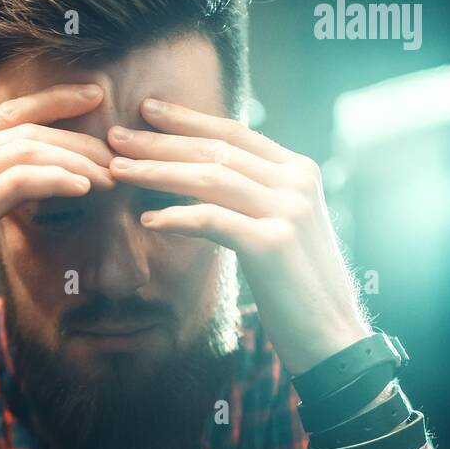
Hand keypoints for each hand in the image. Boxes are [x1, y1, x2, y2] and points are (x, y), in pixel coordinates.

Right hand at [0, 83, 114, 366]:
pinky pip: (18, 183)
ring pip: (25, 151)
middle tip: (118, 155)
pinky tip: (84, 188)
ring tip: (111, 177)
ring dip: (76, 161)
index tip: (95, 96)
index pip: (5, 115)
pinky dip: (56, 180)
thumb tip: (22, 194)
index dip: (53, 101)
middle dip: (78, 139)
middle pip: (23, 131)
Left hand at [108, 101, 370, 375]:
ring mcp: (287, 210)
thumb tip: (208, 185)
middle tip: (115, 135)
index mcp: (300, 172)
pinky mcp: (272, 244)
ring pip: (209, 178)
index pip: (235, 133)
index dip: (188, 119)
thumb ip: (255, 201)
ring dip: (157, 172)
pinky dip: (177, 217)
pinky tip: (148, 220)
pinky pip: (213, 220)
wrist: (334, 339)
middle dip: (161, 141)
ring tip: (118, 170)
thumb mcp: (282, 231)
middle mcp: (297, 182)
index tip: (147, 109)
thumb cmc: (299, 292)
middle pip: (216, 150)